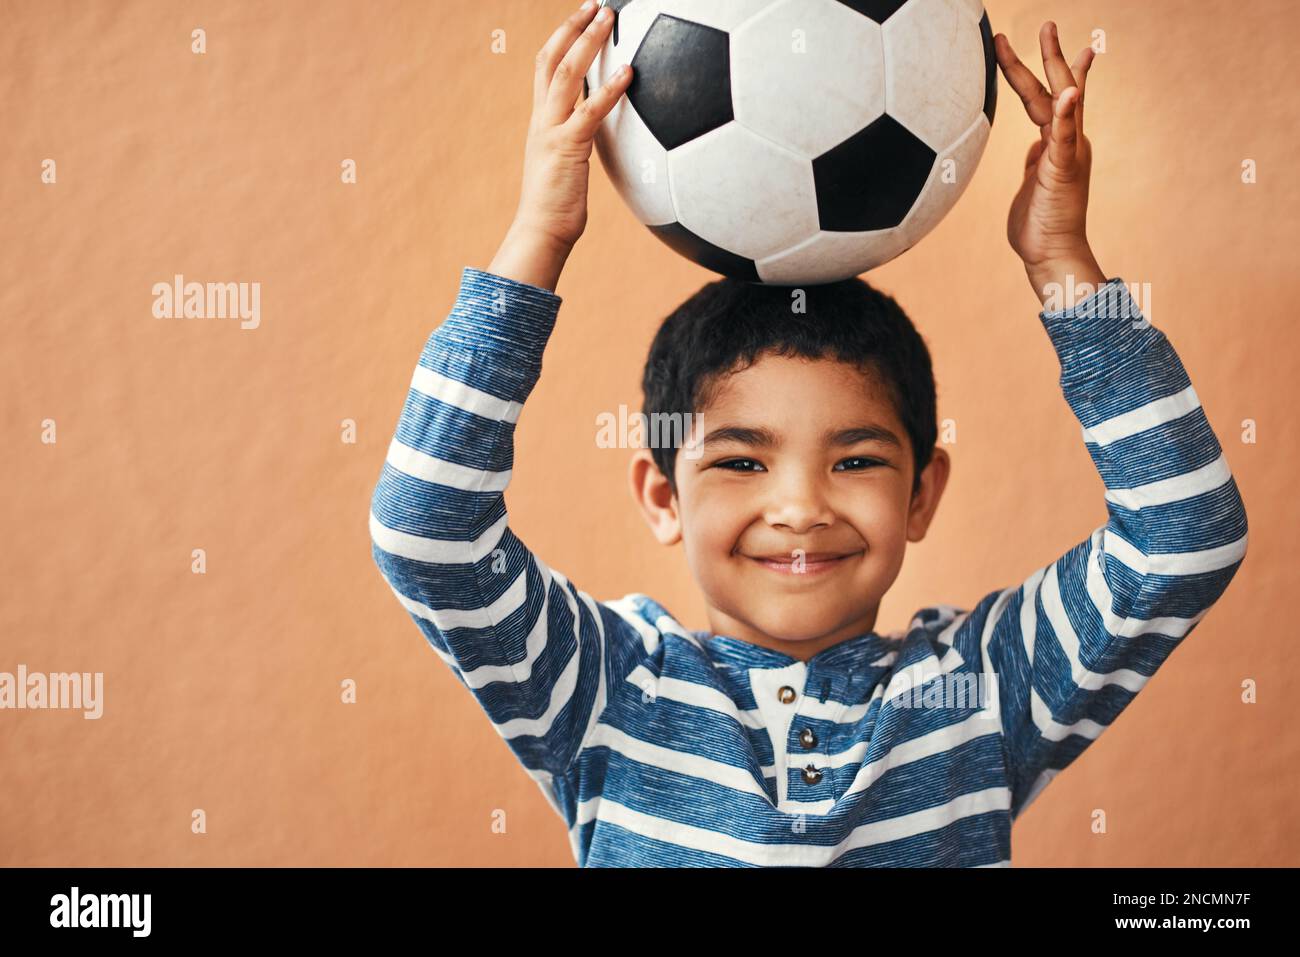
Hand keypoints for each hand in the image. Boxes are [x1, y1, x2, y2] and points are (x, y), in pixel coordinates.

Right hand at [510, 1, 631, 254]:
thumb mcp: (566, 165)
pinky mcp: (568, 147)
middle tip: (595, 4)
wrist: (541, 233)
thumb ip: (577, 142)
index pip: (545, 69)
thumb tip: (597, 132)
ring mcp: (552, 131)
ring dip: (589, 41)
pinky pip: (591, 111)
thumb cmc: (556, 207)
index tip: (580, 18)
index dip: (561, 38)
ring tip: (610, 17)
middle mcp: (543, 120)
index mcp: (541, 122)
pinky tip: (628, 72)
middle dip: (573, 27)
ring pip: (567, 74)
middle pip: (552, 59)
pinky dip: (610, 89)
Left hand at [994, 22, 1104, 297]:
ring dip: (1052, 66)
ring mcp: (1068, 153)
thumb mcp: (1033, 184)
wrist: (1051, 253)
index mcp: (1057, 144)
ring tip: (1048, 33)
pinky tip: (1068, 90)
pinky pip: (1062, 136)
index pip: (1056, 99)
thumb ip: (1035, 162)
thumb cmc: (1039, 224)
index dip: (1060, 70)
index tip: (1068, 45)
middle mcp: (1067, 142)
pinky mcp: (1063, 169)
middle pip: (1058, 89)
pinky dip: (1064, 113)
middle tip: (1047, 23)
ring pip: (1058, 101)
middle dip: (1051, 55)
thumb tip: (1034, 148)